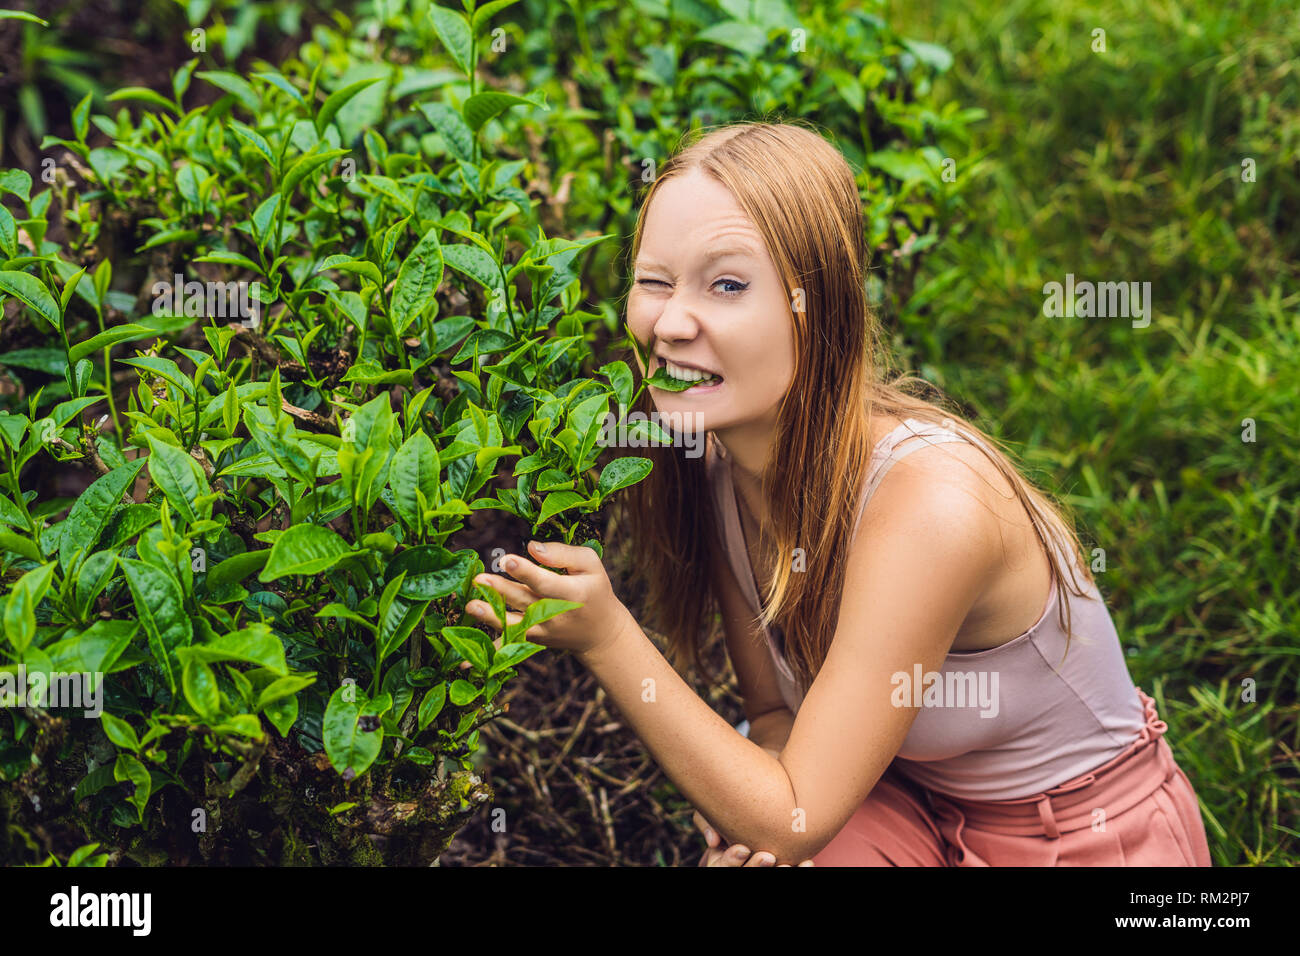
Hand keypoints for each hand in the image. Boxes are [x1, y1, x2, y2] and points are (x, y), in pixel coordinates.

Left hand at [464, 540, 635, 655]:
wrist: (599, 633)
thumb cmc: (593, 589)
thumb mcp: (590, 565)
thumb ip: (563, 554)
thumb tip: (532, 547)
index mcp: (573, 593)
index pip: (546, 582)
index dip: (526, 572)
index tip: (506, 560)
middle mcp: (556, 615)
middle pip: (525, 600)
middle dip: (501, 590)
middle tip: (479, 579)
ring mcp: (543, 631)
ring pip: (513, 623)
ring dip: (490, 616)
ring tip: (470, 606)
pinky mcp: (532, 640)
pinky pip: (508, 645)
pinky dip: (489, 652)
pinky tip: (464, 661)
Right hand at [693, 809, 814, 866]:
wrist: (756, 797)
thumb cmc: (729, 802)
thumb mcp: (711, 808)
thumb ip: (706, 820)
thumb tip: (713, 841)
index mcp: (719, 859)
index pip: (721, 866)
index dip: (731, 860)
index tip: (743, 848)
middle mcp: (740, 867)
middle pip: (745, 874)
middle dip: (754, 868)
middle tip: (768, 856)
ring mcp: (758, 868)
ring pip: (766, 876)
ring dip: (777, 873)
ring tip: (787, 866)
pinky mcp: (778, 865)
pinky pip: (789, 869)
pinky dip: (798, 869)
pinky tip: (808, 862)